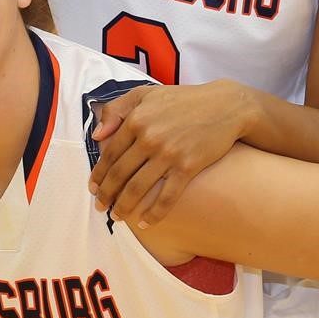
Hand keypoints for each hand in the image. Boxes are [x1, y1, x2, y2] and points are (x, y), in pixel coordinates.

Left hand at [89, 82, 248, 228]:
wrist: (225, 106)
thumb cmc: (183, 100)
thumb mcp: (145, 94)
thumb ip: (116, 109)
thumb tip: (96, 135)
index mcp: (136, 119)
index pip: (110, 153)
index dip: (99, 174)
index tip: (93, 188)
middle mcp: (149, 138)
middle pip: (120, 174)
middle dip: (107, 195)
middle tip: (101, 207)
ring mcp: (169, 154)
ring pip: (138, 188)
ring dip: (124, 207)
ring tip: (117, 217)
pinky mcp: (188, 167)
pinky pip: (166, 197)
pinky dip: (154, 213)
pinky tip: (145, 223)